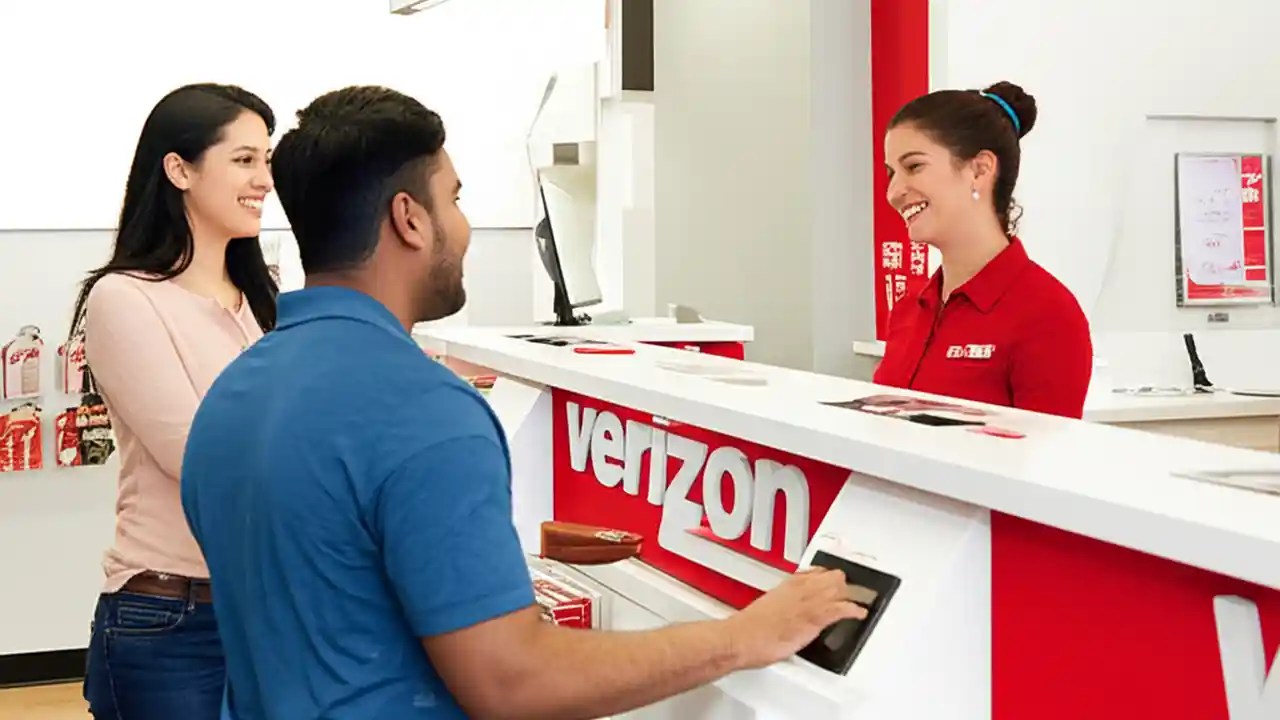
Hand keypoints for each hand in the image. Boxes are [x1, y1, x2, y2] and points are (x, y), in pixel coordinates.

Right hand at [724, 567, 866, 669]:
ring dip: (852, 596)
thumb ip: (783, 604)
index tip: (835, 581)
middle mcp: (800, 588)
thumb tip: (790, 610)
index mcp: (788, 584)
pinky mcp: (814, 617)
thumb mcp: (767, 608)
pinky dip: (854, 610)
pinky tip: (860, 613)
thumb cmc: (750, 628)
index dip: (829, 578)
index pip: (816, 571)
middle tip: (852, 595)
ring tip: (859, 602)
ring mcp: (808, 601)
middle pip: (833, 577)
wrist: (742, 637)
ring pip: (840, 588)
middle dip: (845, 586)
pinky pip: (842, 608)